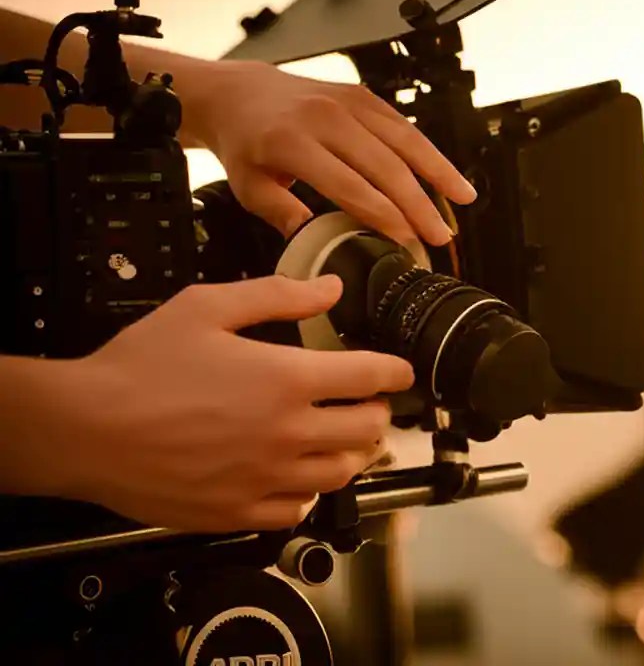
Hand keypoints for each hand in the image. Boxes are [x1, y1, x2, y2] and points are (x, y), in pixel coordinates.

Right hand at [53, 275, 413, 532]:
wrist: (86, 428)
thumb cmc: (140, 368)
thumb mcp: (207, 307)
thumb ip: (278, 295)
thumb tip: (330, 289)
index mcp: (287, 380)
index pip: (371, 377)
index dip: (396, 371)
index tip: (400, 371)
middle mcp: (287, 434)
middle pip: (369, 430)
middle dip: (378, 412)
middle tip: (367, 403)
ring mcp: (266, 478)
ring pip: (341, 474)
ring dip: (350, 454)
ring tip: (339, 439)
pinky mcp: (239, 511)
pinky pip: (298, 511)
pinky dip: (307, 493)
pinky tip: (295, 476)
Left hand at [183, 60, 476, 245]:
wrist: (239, 93)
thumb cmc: (246, 144)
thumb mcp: (251, 188)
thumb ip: (286, 217)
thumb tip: (322, 248)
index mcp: (291, 142)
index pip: (349, 186)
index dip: (383, 217)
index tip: (406, 243)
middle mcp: (324, 117)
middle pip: (385, 166)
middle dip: (419, 205)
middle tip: (439, 236)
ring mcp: (347, 102)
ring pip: (404, 141)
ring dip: (438, 173)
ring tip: (463, 201)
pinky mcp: (362, 95)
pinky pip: (402, 126)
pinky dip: (429, 151)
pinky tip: (446, 174)